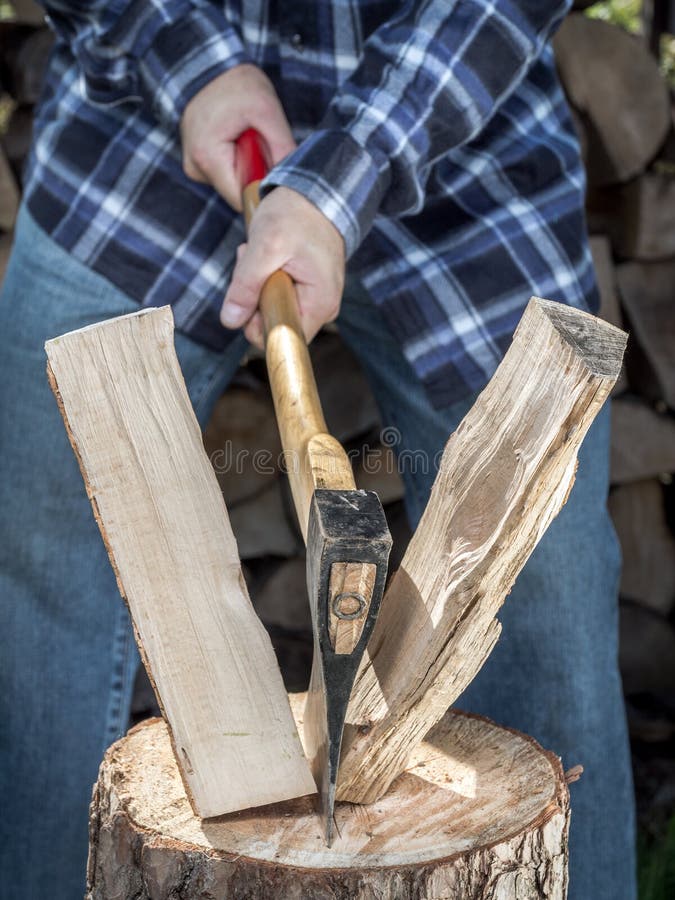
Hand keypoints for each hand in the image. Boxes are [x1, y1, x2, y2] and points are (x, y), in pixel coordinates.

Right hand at [180, 64, 295, 210]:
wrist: (211, 68)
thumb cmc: (238, 85)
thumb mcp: (268, 111)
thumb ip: (283, 148)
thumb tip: (294, 180)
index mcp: (208, 158)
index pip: (241, 199)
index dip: (262, 191)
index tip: (275, 174)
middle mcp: (195, 168)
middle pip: (236, 193)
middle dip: (255, 176)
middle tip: (262, 146)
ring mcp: (193, 167)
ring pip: (231, 184)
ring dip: (246, 168)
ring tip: (248, 138)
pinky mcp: (197, 163)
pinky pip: (224, 174)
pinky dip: (236, 162)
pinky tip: (237, 140)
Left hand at [221, 187, 345, 346]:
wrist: (317, 189)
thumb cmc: (297, 214)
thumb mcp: (265, 246)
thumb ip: (246, 286)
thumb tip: (230, 321)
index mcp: (320, 306)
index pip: (281, 339)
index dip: (256, 321)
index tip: (251, 286)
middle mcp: (323, 309)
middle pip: (274, 324)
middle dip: (254, 296)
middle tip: (254, 261)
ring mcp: (316, 299)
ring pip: (272, 308)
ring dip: (257, 283)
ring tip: (263, 253)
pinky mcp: (308, 289)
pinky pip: (278, 295)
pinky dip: (265, 276)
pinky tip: (268, 255)